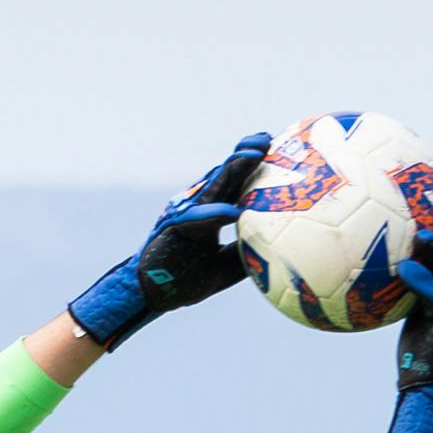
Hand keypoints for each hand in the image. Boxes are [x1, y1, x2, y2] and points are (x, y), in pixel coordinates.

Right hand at [63, 130, 271, 348]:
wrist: (152, 293)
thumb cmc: (188, 277)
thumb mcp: (227, 265)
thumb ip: (248, 250)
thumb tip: (280, 249)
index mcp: (213, 208)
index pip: (236, 180)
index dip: (255, 161)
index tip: (278, 146)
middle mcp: (199, 203)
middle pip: (226, 172)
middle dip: (247, 152)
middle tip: (267, 138)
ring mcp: (185, 211)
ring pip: (213, 185)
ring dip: (234, 168)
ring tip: (255, 155)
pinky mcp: (173, 227)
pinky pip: (196, 218)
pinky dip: (214, 214)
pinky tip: (233, 211)